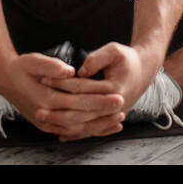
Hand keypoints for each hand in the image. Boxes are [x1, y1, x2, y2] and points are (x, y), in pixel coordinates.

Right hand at [0, 52, 125, 139]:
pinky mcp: (47, 125)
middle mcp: (46, 114)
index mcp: (46, 98)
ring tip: (118, 120)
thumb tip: (69, 71)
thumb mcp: (32, 60)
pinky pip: (71, 132)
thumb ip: (51, 66)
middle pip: (80, 118)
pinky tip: (104, 127)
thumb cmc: (21, 67)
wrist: (4, 79)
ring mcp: (46, 122)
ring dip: (98, 126)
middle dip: (103, 114)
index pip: (78, 102)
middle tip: (123, 107)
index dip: (99, 100)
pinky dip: (88, 130)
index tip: (117, 95)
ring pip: (77, 129)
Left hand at [41, 42, 158, 142]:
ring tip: (44, 121)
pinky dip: (75, 132)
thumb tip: (80, 71)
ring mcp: (112, 115)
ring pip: (84, 125)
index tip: (44, 79)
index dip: (61, 83)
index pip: (82, 88)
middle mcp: (113, 106)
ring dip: (63, 125)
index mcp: (114, 89)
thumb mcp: (115, 50)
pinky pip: (90, 129)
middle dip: (58, 111)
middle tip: (38, 108)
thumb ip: (97, 58)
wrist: (143, 71)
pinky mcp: (109, 119)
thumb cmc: (127, 59)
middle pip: (81, 112)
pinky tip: (60, 133)